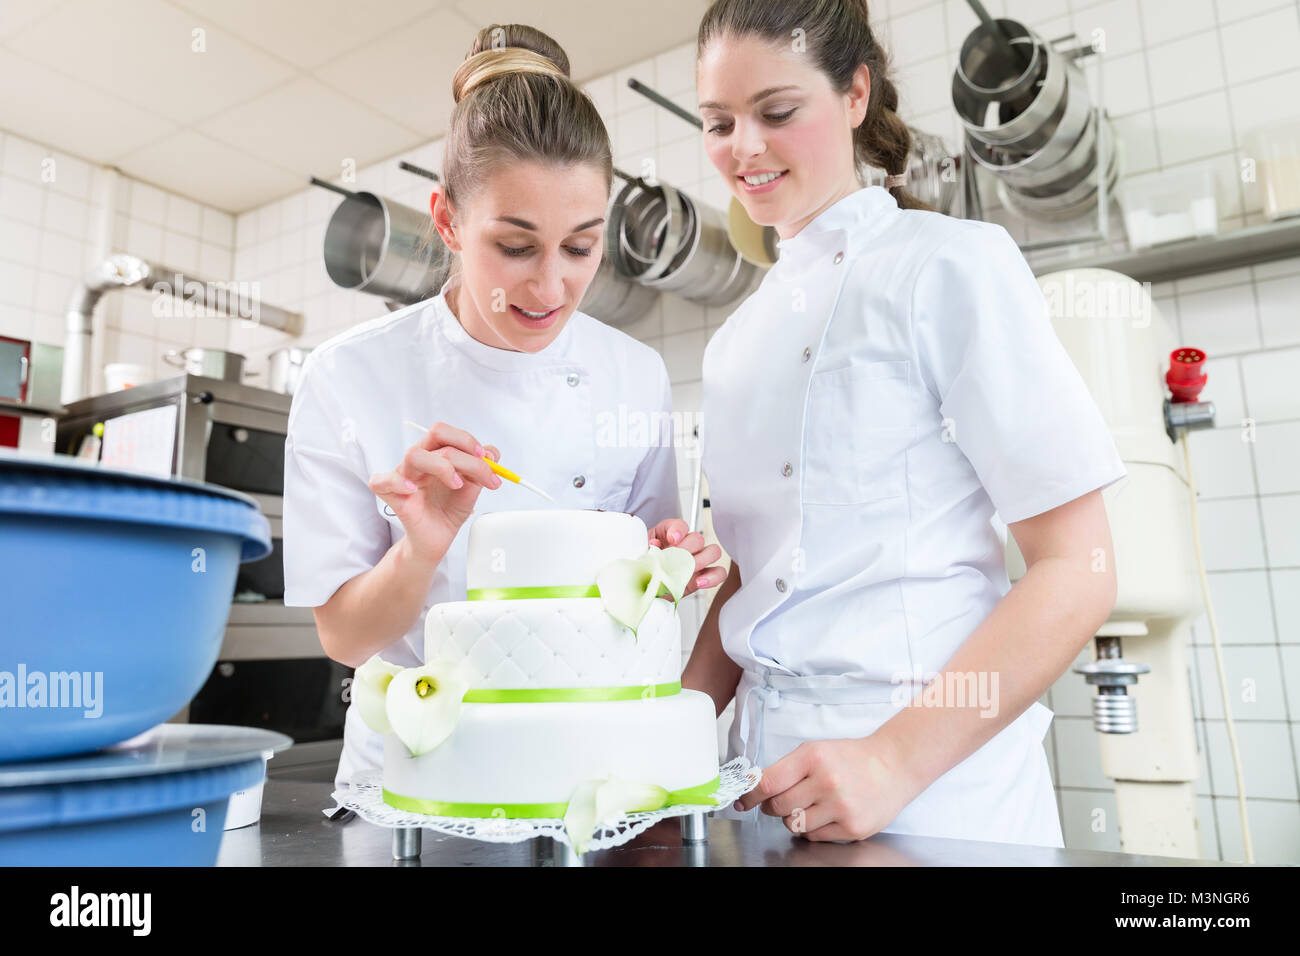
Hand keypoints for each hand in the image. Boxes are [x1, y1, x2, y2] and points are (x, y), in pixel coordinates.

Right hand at [368, 422, 502, 563]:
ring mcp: (404, 475)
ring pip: (414, 455)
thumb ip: (482, 467)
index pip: (446, 432)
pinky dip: (398, 481)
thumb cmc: (449, 509)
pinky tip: (413, 489)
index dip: (467, 439)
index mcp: (436, 454)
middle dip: (462, 447)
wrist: (438, 538)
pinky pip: (382, 481)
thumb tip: (491, 452)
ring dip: (442, 466)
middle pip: (434, 435)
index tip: (486, 457)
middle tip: (479, 465)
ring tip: (456, 484)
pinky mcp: (391, 495)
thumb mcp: (473, 487)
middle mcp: (420, 461)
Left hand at [646, 517, 726, 596]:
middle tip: (676, 560)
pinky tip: (699, 582)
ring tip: (689, 570)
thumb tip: (653, 546)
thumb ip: (643, 549)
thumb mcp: (638, 556)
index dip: (677, 530)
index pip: (679, 525)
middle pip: (697, 538)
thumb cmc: (642, 568)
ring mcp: (696, 560)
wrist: (645, 589)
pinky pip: (718, 573)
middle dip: (688, 549)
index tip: (672, 539)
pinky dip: (712, 577)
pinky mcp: (703, 576)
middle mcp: (685, 544)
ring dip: (703, 560)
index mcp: (667, 534)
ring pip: (713, 551)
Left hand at [733, 736, 923, 841]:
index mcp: (813, 757)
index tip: (742, 801)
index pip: (768, 782)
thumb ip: (786, 769)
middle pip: (778, 807)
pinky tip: (826, 813)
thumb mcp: (816, 751)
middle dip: (773, 806)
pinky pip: (814, 836)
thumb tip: (755, 789)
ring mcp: (841, 807)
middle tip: (782, 800)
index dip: (749, 795)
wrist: (893, 766)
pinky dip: (813, 828)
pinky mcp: (852, 828)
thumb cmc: (851, 758)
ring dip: (794, 818)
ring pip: (794, 825)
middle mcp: (827, 782)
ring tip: (810, 804)